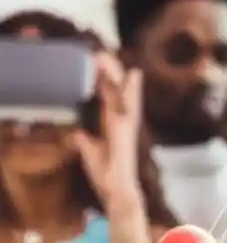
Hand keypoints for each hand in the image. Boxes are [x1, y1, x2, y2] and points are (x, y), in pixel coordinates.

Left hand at [75, 53, 143, 215]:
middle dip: (111, 72)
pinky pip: (127, 104)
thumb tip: (78, 133)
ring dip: (116, 74)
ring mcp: (126, 124)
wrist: (117, 189)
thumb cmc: (106, 175)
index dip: (104, 82)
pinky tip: (133, 75)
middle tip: (102, 52)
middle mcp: (122, 122)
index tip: (98, 65)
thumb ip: (85, 141)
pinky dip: (131, 89)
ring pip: (122, 93)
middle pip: (117, 91)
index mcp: (113, 126)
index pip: (108, 99)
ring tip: (108, 56)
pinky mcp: (127, 128)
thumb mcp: (89, 153)